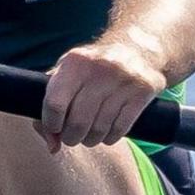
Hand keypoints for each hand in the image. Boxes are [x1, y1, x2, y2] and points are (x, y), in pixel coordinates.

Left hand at [39, 34, 169, 151]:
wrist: (136, 48)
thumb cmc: (92, 69)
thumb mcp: (68, 74)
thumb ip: (52, 106)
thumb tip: (52, 146)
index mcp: (74, 62)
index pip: (55, 104)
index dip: (51, 124)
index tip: (55, 128)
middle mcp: (98, 69)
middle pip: (78, 122)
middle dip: (71, 137)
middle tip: (72, 137)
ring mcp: (123, 80)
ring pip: (100, 129)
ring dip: (91, 140)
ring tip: (89, 136)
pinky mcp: (142, 91)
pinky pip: (120, 129)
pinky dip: (110, 138)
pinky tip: (106, 133)